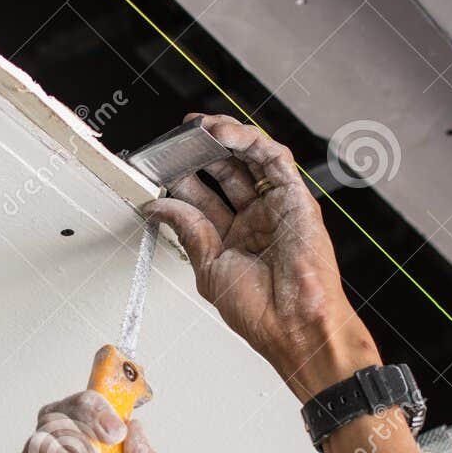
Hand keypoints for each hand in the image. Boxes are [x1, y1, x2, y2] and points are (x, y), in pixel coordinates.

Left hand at [145, 114, 379, 398]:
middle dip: (198, 153)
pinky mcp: (296, 196)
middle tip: (175, 142)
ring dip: (223, 137)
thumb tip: (159, 206)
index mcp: (234, 238)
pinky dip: (249, 140)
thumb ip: (188, 229)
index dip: (179, 178)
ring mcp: (275, 206)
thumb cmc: (261, 310)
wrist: (294, 324)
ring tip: (198, 128)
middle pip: (224, 171)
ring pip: (249, 157)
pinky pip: (273, 157)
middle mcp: (255, 219)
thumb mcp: (208, 267)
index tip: (155, 167)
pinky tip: (224, 134)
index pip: (202, 196)